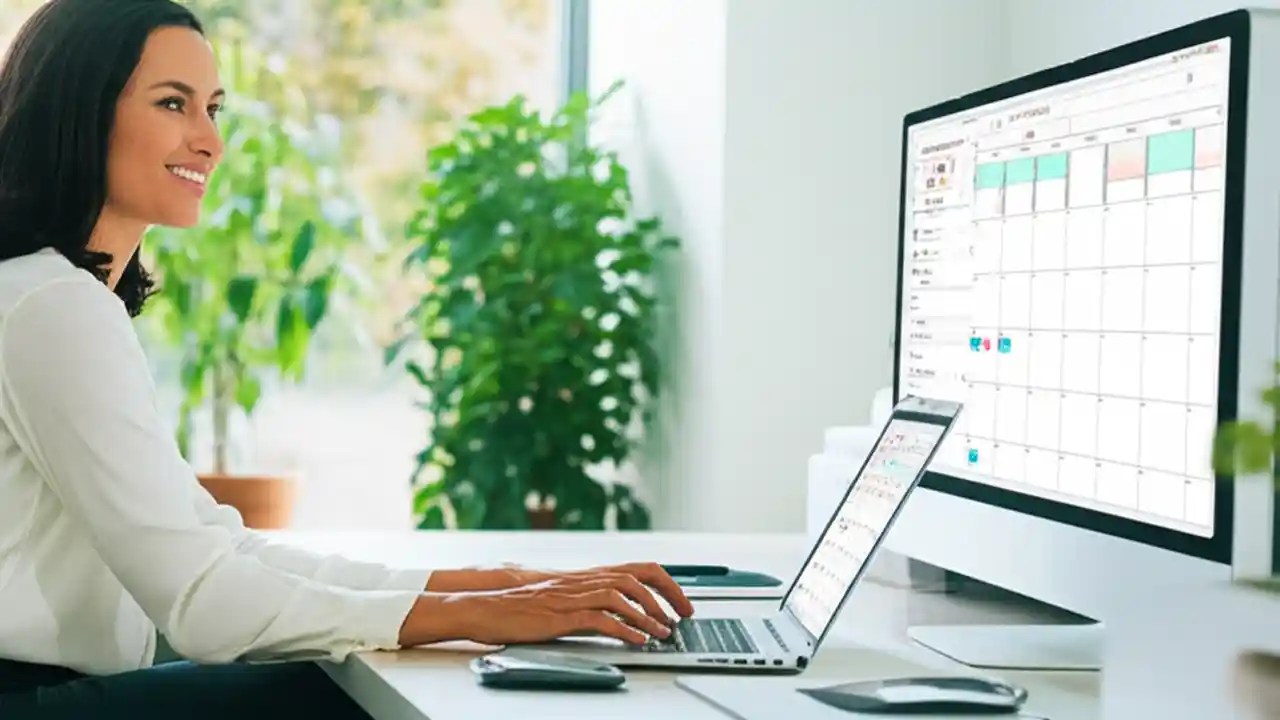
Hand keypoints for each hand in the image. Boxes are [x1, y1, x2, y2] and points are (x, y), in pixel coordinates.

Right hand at [428, 562, 694, 619]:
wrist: (486, 607)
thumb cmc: (522, 606)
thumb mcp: (563, 598)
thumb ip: (590, 600)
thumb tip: (622, 612)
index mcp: (587, 576)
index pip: (637, 568)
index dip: (665, 582)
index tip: (681, 602)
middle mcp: (583, 581)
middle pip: (635, 578)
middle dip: (665, 596)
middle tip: (682, 618)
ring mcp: (571, 597)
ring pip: (620, 596)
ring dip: (647, 615)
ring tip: (663, 633)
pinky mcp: (560, 616)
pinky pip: (598, 619)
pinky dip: (623, 629)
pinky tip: (636, 641)